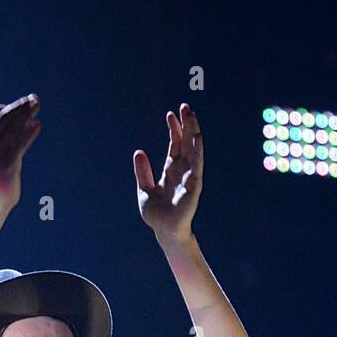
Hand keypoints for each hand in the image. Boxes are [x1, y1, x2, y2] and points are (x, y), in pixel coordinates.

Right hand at [0, 94, 41, 207]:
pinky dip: (29, 133)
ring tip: (37, 105)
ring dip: (27, 115)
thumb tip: (27, 118)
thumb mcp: (2, 151)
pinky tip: (38, 124)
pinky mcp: (8, 164)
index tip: (27, 99)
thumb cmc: (1, 173)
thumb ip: (9, 135)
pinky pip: (20, 144)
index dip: (14, 104)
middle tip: (35, 99)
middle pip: (6, 118)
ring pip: (14, 129)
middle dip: (21, 106)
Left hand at [133, 103, 202, 240]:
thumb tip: (138, 152)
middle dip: (186, 124)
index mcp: (170, 170)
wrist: (164, 231)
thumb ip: (142, 172)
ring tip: (192, 114)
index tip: (170, 114)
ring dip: (193, 131)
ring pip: (193, 148)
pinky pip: (197, 164)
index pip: (174, 144)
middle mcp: (182, 170)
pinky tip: (197, 136)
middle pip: (185, 142)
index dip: (173, 129)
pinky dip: (198, 150)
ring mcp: (189, 175)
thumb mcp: (144, 190)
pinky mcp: (194, 184)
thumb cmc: (156, 215)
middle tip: (185, 106)